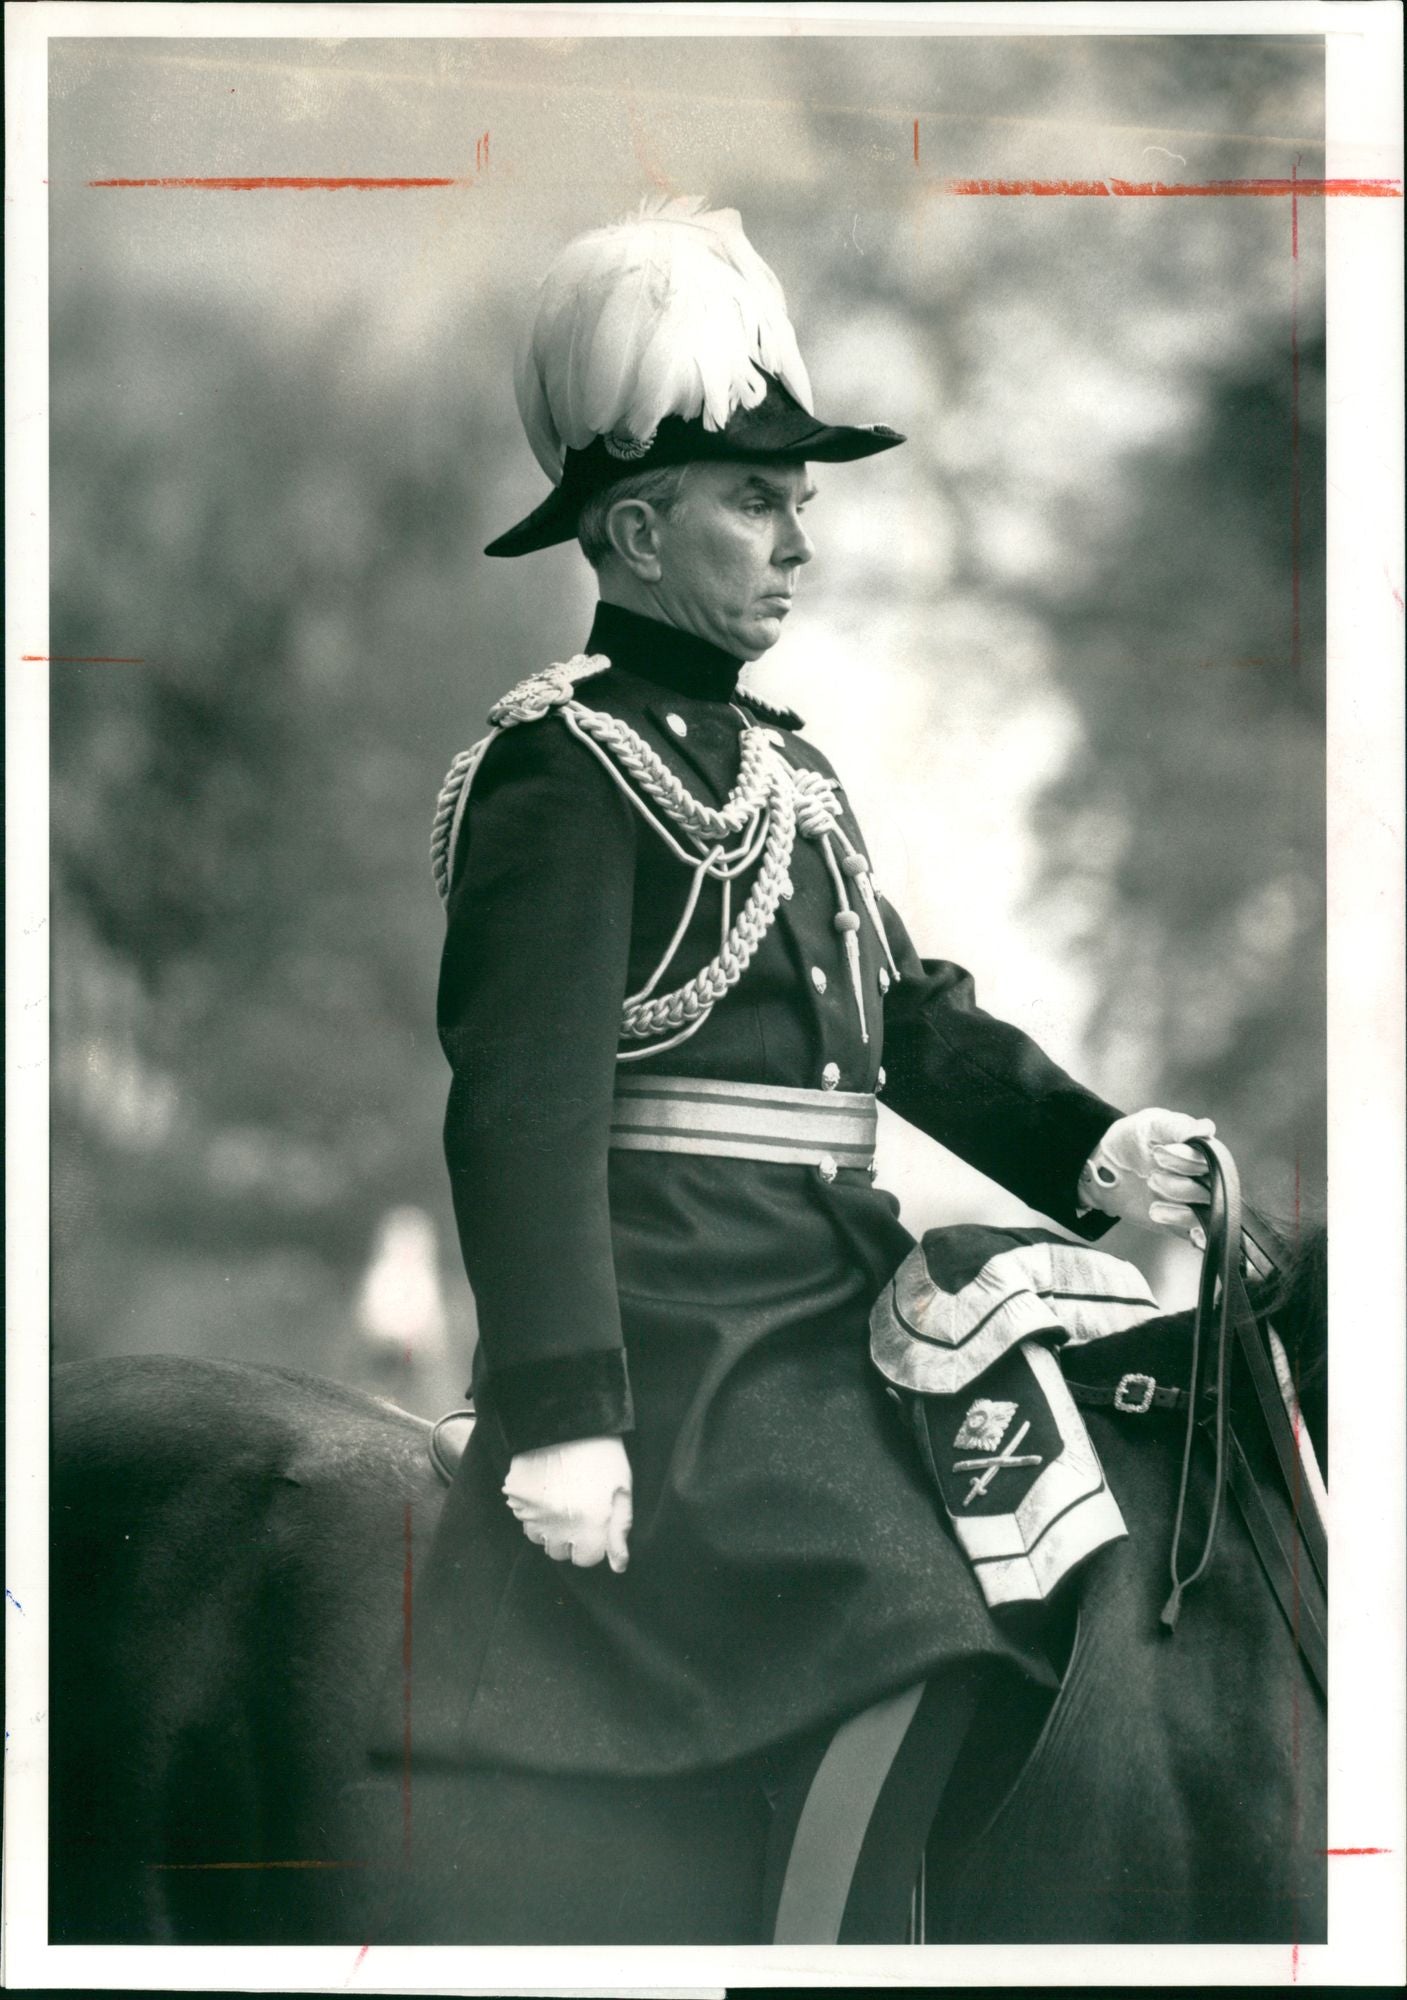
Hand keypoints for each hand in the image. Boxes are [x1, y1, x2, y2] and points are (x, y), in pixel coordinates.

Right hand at [502, 1434, 632, 1572]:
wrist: (568, 1420)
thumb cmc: (602, 1455)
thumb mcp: (622, 1491)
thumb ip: (620, 1531)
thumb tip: (619, 1566)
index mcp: (590, 1528)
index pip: (586, 1559)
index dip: (592, 1542)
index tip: (594, 1524)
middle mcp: (560, 1528)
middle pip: (559, 1552)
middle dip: (568, 1538)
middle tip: (577, 1509)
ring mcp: (534, 1514)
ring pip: (538, 1538)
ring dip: (548, 1527)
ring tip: (560, 1499)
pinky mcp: (516, 1499)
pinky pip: (522, 1516)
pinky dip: (531, 1510)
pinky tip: (545, 1489)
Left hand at [1078, 1108, 1216, 1246]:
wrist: (1104, 1166)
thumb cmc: (1133, 1139)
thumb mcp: (1151, 1125)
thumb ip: (1177, 1127)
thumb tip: (1207, 1128)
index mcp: (1201, 1152)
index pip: (1208, 1160)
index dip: (1185, 1160)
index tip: (1158, 1153)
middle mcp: (1203, 1178)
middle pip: (1211, 1190)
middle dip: (1181, 1187)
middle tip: (1152, 1178)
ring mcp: (1194, 1202)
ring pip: (1206, 1213)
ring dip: (1181, 1213)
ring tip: (1154, 1208)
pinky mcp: (1183, 1223)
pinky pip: (1200, 1233)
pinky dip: (1202, 1236)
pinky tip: (1194, 1237)